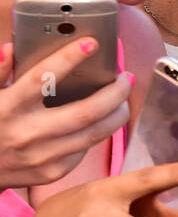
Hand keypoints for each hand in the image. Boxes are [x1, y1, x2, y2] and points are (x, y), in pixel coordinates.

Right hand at [0, 40, 132, 189]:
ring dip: (117, 114)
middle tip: (127, 78)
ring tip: (123, 99)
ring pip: (95, 133)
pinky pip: (85, 149)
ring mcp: (42, 156)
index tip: (92, 43)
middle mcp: (27, 133)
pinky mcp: (53, 172)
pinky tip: (101, 121)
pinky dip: (97, 132)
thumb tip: (11, 48)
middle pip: (87, 112)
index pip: (43, 77)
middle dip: (116, 92)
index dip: (69, 58)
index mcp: (8, 108)